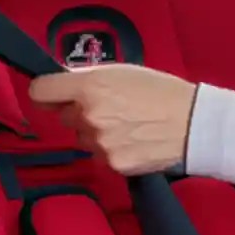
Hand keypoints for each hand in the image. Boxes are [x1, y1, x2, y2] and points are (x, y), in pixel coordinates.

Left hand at [29, 64, 198, 175]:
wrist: (193, 123)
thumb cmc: (162, 91)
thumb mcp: (124, 71)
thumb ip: (89, 77)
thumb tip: (63, 84)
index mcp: (90, 86)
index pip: (41, 91)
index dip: (46, 91)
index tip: (53, 94)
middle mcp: (89, 115)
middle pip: (64, 116)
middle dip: (80, 112)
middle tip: (112, 107)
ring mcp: (99, 142)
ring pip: (82, 138)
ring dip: (96, 132)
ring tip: (128, 125)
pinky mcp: (111, 163)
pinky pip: (100, 155)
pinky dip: (111, 149)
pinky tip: (134, 140)